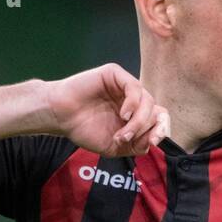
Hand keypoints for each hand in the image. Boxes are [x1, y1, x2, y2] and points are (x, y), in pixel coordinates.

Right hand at [42, 63, 169, 156]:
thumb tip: (153, 140)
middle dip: (146, 129)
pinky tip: (123, 115)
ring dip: (138, 121)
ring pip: (148, 101)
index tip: (152, 142)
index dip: (161, 130)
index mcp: (135, 115)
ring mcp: (124, 86)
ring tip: (122, 133)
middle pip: (156, 110)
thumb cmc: (84, 130)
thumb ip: (136, 145)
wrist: (60, 117)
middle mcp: (133, 100)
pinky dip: (133, 104)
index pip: (159, 119)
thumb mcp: (114, 147)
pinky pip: (134, 87)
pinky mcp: (115, 74)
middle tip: (127, 139)